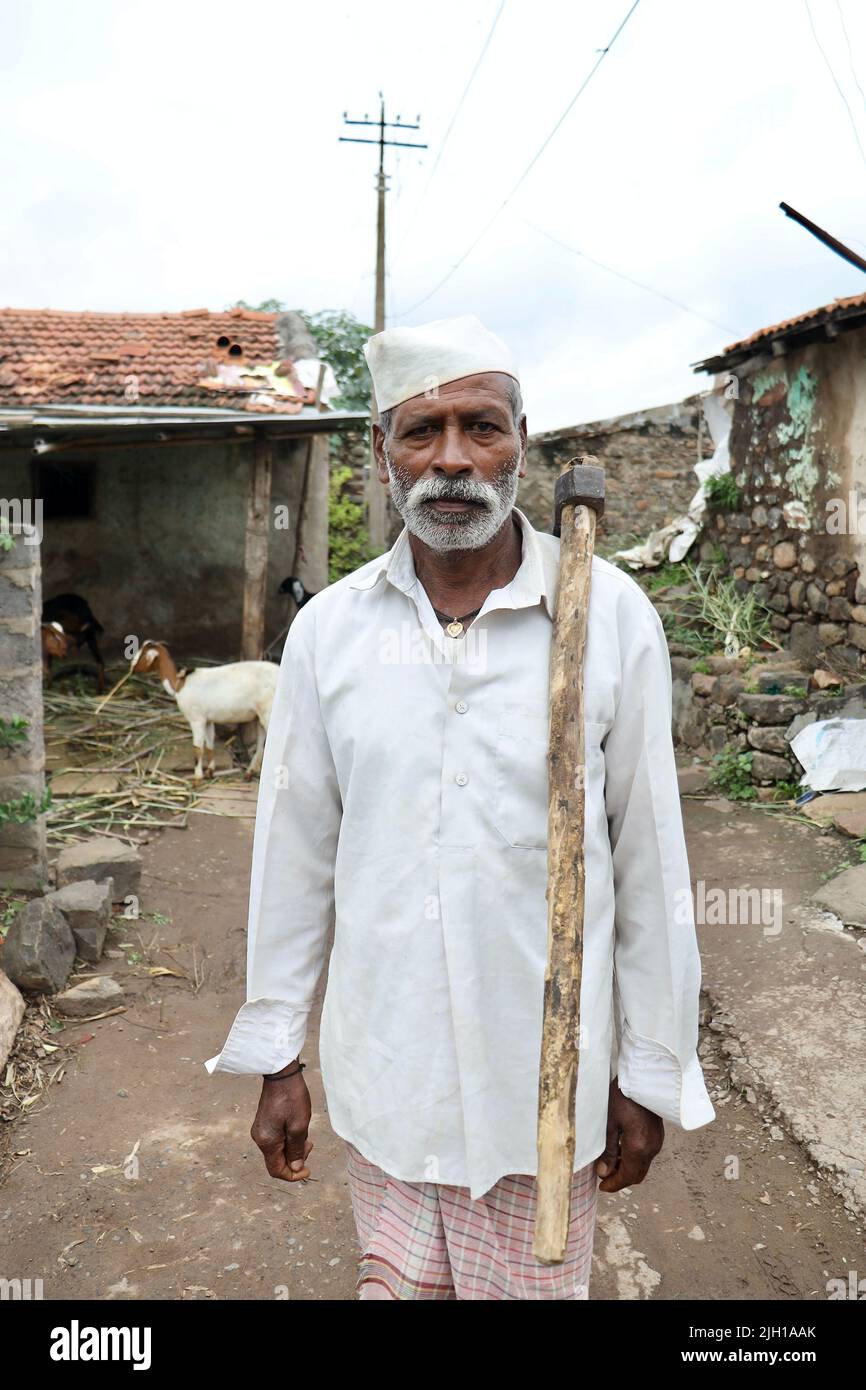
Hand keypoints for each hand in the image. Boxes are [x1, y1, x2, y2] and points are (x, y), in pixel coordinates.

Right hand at [250, 1071, 312, 1181]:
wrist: (281, 1073)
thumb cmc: (292, 1098)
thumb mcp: (299, 1126)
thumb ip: (297, 1150)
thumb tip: (296, 1168)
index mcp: (266, 1142)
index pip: (276, 1171)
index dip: (293, 1175)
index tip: (308, 1171)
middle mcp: (259, 1138)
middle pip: (277, 1161)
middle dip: (295, 1159)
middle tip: (310, 1145)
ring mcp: (260, 1129)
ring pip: (277, 1150)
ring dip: (293, 1148)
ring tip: (306, 1135)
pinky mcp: (264, 1122)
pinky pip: (276, 1140)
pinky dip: (288, 1140)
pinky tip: (297, 1128)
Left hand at [595, 1077, 662, 1192]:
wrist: (643, 1078)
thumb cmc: (623, 1097)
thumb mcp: (609, 1123)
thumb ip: (608, 1151)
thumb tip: (602, 1173)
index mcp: (638, 1147)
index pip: (627, 1177)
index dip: (614, 1185)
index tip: (601, 1187)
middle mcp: (651, 1148)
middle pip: (637, 1175)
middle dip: (620, 1180)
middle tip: (603, 1177)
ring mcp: (657, 1142)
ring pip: (642, 1166)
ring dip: (627, 1169)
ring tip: (609, 1164)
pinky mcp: (657, 1135)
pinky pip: (646, 1156)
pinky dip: (634, 1160)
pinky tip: (620, 1151)